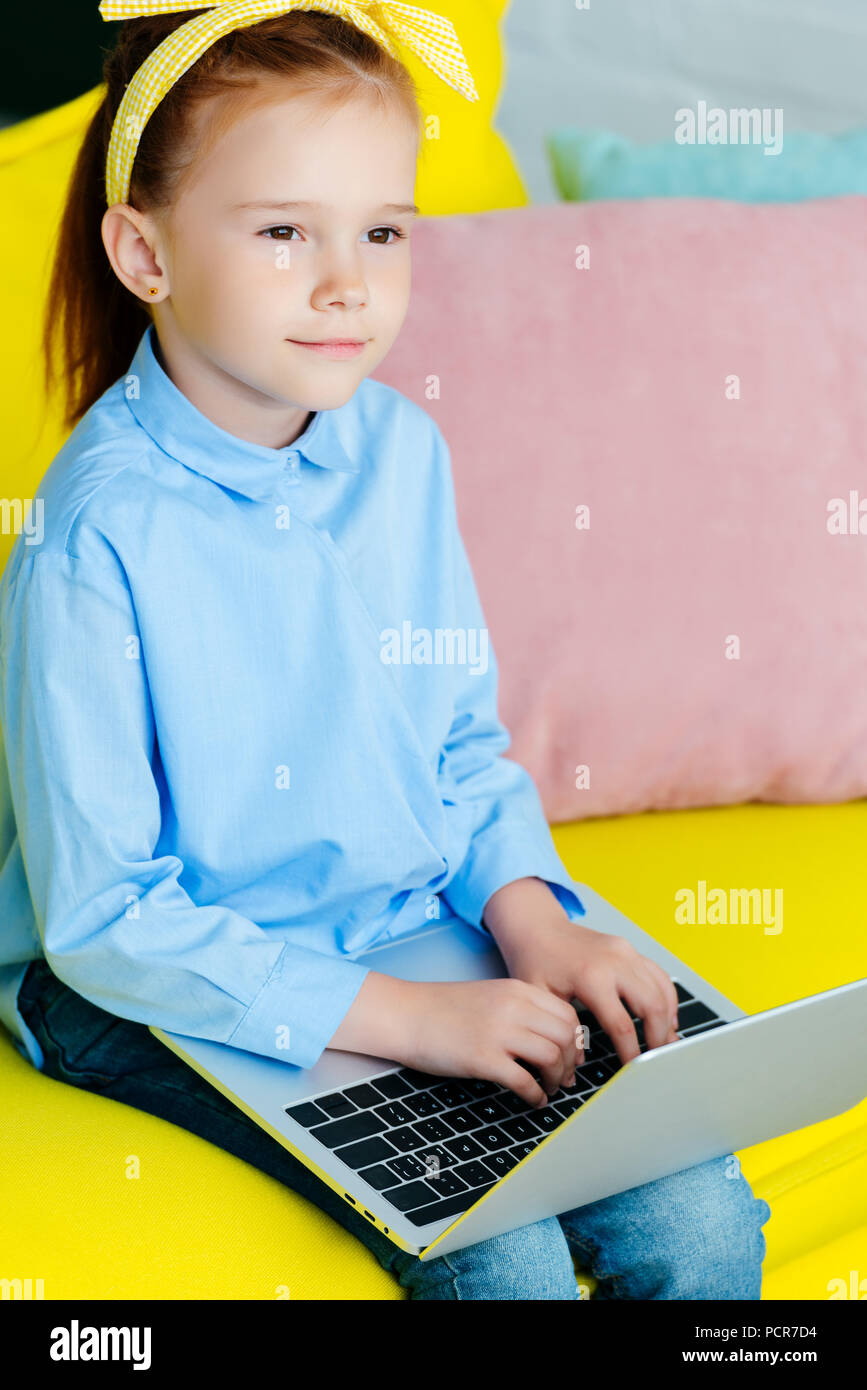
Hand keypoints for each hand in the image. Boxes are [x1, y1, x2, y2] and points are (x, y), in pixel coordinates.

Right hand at [402, 978, 584, 1109]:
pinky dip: (536, 1096)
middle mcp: (513, 1007)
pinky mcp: (483, 1058)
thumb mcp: (489, 996)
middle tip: (566, 1079)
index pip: (567, 1014)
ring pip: (552, 1058)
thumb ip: (520, 1010)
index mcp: (517, 990)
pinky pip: (525, 1082)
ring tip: (549, 1089)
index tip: (574, 1058)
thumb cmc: (443, 1009)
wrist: (405, 1015)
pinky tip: (533, 1101)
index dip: (577, 1041)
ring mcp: (499, 1032)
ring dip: (557, 1080)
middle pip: (566, 1036)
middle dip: (572, 1063)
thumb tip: (552, 1041)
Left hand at [489, 910, 679, 1084]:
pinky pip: (658, 975)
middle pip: (652, 1006)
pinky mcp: (630, 949)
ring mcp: (626, 952)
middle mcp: (614, 961)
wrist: (538, 927)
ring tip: (665, 1044)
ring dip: (667, 1019)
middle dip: (658, 1038)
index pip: (621, 1025)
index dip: (631, 1051)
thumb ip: (562, 1030)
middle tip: (656, 1061)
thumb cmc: (536, 961)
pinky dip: (667, 998)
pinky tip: (666, 1017)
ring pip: (660, 990)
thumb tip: (578, 1063)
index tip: (633, 1070)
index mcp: (591, 976)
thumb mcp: (540, 999)